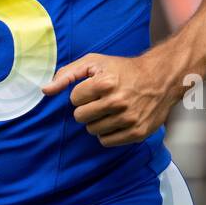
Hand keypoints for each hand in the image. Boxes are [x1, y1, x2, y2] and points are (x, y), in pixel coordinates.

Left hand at [42, 47, 183, 146]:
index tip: (93, 88)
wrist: (160, 78)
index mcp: (105, 82)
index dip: (81, 93)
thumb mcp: (94, 62)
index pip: (74, 99)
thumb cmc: (122, 69)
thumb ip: (67, 74)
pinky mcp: (137, 132)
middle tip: (99, 101)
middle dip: (86, 109)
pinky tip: (115, 121)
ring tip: (108, 110)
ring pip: (92, 130)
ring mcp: (128, 119)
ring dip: (96, 121)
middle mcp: (117, 102)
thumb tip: (45, 90)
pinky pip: (107, 141)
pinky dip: (107, 133)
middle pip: (80, 117)